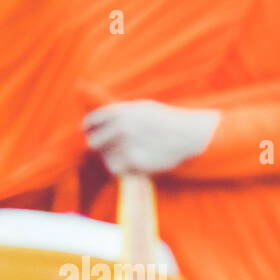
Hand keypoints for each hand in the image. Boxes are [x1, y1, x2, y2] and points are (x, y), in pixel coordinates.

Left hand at [82, 100, 219, 174]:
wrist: (190, 135)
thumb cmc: (167, 122)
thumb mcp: (143, 109)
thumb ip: (121, 113)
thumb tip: (99, 121)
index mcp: (123, 111)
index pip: (92, 121)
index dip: (88, 129)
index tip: (89, 135)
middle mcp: (122, 125)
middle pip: (93, 142)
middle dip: (99, 148)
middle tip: (108, 151)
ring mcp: (127, 142)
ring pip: (105, 157)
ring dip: (113, 160)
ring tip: (129, 158)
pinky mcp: (134, 159)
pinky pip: (116, 168)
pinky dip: (122, 170)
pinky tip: (133, 166)